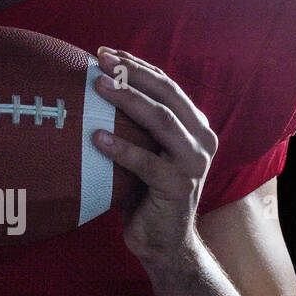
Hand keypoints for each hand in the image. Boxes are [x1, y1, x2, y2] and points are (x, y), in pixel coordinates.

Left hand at [92, 46, 218, 268]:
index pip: (166, 86)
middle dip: (131, 74)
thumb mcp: (144, 152)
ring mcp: (193, 163)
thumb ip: (134, 125)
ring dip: (127, 100)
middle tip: (99, 60)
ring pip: (161, 120)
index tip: (105, 52)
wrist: (163, 244)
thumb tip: (94, 88)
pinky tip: (96, 138)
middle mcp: (202, 140)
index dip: (137, 66)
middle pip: (166, 95)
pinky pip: (145, 162)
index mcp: (195, 127)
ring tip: (97, 86)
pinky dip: (120, 148)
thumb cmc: (145, 194)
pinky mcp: (178, 186)